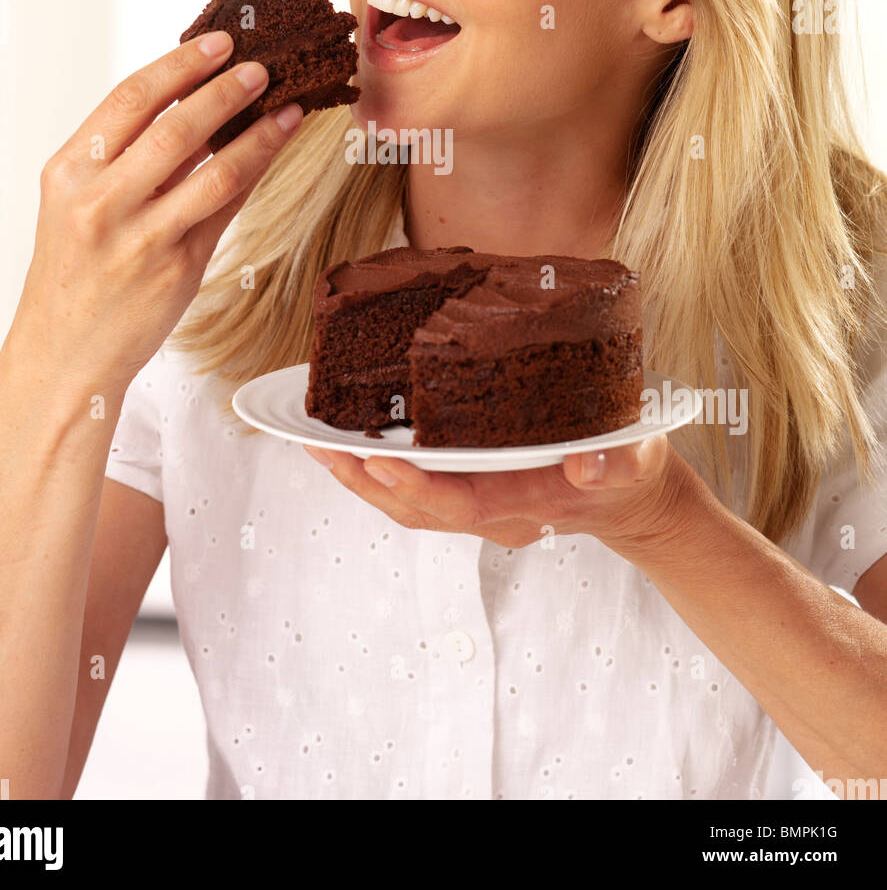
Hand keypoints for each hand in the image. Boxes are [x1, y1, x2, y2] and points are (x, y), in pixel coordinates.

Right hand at [7, 32, 302, 395]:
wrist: (64, 351)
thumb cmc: (75, 269)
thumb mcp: (77, 203)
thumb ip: (126, 157)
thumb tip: (192, 102)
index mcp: (69, 171)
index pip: (130, 98)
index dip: (180, 65)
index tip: (217, 42)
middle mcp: (100, 201)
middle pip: (176, 127)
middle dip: (225, 91)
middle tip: (262, 66)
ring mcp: (141, 238)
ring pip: (214, 170)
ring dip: (257, 133)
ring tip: (287, 107)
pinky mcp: (176, 270)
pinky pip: (227, 210)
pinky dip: (255, 175)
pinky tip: (275, 151)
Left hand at [303, 432, 691, 553]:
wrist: (636, 499)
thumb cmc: (634, 468)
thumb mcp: (638, 458)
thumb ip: (617, 463)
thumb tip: (587, 465)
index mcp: (530, 503)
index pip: (463, 503)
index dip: (417, 487)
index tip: (376, 459)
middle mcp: (496, 515)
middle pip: (420, 511)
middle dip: (367, 483)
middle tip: (320, 448)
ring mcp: (482, 510)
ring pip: (411, 506)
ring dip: (363, 479)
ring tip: (318, 444)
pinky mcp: (474, 494)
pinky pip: (419, 492)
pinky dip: (383, 472)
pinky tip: (353, 441)